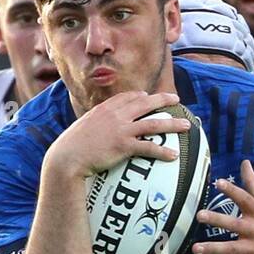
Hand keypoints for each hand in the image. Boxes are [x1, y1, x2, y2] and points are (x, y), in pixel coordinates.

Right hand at [46, 90, 189, 178]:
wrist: (67, 157)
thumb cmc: (72, 147)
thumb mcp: (84, 128)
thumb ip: (96, 124)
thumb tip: (98, 128)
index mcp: (106, 108)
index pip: (128, 96)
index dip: (141, 96)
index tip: (149, 96)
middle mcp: (116, 115)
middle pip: (146, 103)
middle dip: (163, 100)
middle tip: (176, 99)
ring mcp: (121, 129)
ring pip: (153, 123)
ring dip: (172, 124)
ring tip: (186, 126)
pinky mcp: (124, 146)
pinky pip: (148, 146)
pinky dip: (163, 151)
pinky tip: (173, 155)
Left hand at [193, 159, 253, 253]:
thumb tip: (244, 162)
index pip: (245, 199)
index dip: (232, 191)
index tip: (218, 182)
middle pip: (234, 224)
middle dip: (217, 219)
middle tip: (200, 215)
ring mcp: (252, 250)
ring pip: (230, 249)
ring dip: (213, 249)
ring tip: (195, 249)